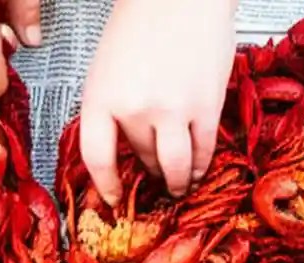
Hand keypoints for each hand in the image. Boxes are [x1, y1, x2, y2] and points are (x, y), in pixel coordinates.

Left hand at [82, 0, 236, 200]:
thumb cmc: (143, 21)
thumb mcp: (108, 66)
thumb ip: (112, 106)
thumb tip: (123, 146)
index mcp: (101, 95)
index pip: (97, 157)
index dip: (106, 185)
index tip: (113, 199)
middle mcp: (135, 107)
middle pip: (142, 159)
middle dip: (151, 174)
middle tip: (157, 181)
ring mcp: (173, 111)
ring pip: (176, 166)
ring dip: (179, 181)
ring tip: (181, 186)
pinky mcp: (206, 108)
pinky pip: (204, 151)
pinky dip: (202, 166)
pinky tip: (200, 170)